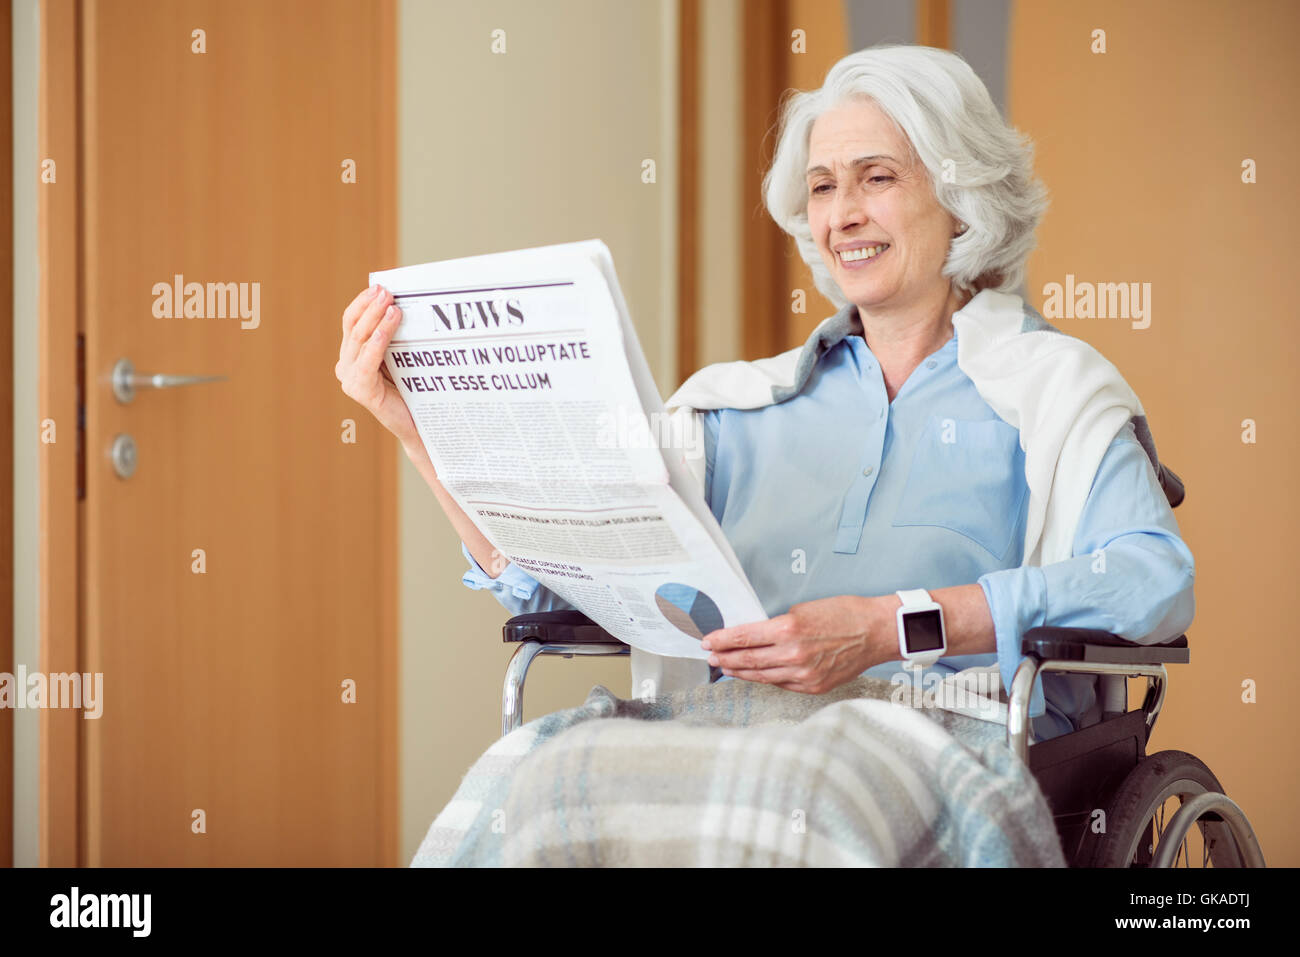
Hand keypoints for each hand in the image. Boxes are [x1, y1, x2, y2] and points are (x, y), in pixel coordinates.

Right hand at [335, 285, 431, 470]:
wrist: (420, 425)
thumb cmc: (413, 389)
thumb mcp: (401, 357)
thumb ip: (393, 336)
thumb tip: (399, 303)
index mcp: (352, 355)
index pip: (352, 322)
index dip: (363, 303)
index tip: (379, 286)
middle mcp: (346, 366)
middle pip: (353, 328)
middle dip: (370, 306)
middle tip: (386, 291)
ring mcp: (350, 380)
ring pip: (359, 341)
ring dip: (375, 320)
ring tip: (392, 305)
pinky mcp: (360, 392)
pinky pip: (367, 362)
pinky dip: (376, 344)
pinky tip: (385, 330)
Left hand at [701, 595, 892, 693]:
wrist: (876, 631)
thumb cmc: (843, 614)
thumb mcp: (803, 609)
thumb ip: (778, 626)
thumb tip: (755, 637)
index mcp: (788, 629)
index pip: (744, 637)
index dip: (722, 640)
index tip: (707, 641)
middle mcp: (793, 654)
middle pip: (748, 660)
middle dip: (725, 658)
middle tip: (710, 657)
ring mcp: (803, 674)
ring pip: (761, 676)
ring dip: (740, 671)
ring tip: (727, 667)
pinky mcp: (813, 686)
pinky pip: (781, 684)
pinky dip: (765, 678)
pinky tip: (755, 675)